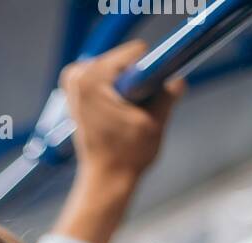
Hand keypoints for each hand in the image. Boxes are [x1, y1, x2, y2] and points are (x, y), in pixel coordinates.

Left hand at [52, 41, 184, 242]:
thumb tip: (178, 80)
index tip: (149, 96)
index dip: (151, 73)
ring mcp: (73, 83)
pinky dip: (117, 89)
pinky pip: (107, 76)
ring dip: (128, 87)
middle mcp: (77, 76)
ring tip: (124, 116)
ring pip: (118, 67)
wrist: (105, 179)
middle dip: (137, 80)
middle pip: (124, 58)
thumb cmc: (126, 157)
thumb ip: (168, 95)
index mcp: (92, 79)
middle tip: (134, 112)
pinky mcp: (74, 91)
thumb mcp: (155, 124)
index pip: (136, 53)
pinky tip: (117, 113)